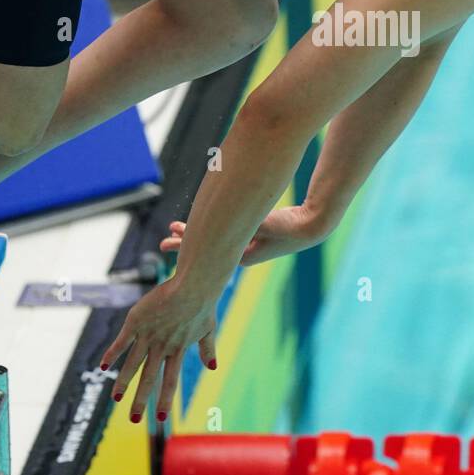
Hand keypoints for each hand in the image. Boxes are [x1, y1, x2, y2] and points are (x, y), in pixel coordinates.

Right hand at [101, 275, 217, 422]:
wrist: (195, 285)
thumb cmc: (203, 304)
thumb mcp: (208, 329)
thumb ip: (207, 349)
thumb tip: (212, 367)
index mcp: (178, 350)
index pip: (170, 380)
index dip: (165, 399)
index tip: (161, 417)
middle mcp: (162, 346)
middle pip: (149, 378)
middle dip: (141, 400)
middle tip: (133, 420)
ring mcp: (149, 335)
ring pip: (133, 364)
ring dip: (123, 382)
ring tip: (115, 399)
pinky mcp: (137, 321)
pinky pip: (122, 342)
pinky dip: (112, 354)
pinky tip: (103, 367)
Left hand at [160, 203, 333, 267]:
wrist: (309, 227)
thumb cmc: (288, 227)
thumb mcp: (264, 224)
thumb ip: (245, 223)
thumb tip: (222, 219)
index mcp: (240, 255)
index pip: (205, 252)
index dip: (184, 244)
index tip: (167, 241)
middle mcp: (240, 252)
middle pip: (205, 248)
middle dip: (185, 242)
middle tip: (164, 242)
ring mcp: (245, 244)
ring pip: (213, 239)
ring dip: (196, 233)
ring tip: (176, 228)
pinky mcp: (252, 234)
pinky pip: (224, 231)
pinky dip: (211, 226)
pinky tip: (201, 222)